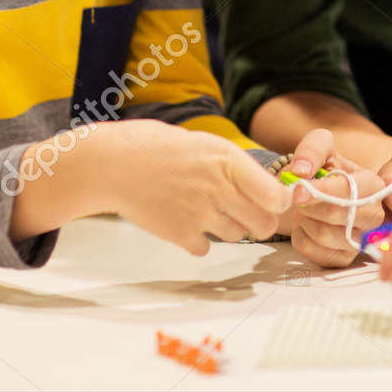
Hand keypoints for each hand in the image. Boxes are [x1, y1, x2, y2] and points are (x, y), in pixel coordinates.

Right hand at [93, 121, 292, 255]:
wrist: (111, 164)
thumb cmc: (158, 148)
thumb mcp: (205, 143)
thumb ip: (235, 166)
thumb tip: (267, 187)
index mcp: (227, 159)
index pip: (276, 196)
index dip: (280, 201)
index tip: (274, 199)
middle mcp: (217, 188)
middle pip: (264, 224)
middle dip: (262, 221)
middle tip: (249, 212)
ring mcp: (198, 214)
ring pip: (238, 235)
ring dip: (230, 227)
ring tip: (206, 207)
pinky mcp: (179, 234)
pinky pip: (206, 248)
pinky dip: (200, 240)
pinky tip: (186, 219)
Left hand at [280, 128, 385, 267]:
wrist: (311, 195)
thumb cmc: (320, 170)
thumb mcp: (319, 147)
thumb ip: (313, 148)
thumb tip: (302, 171)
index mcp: (374, 184)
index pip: (352, 192)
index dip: (322, 192)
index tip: (298, 190)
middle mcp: (375, 214)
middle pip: (337, 215)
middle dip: (310, 206)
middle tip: (299, 197)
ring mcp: (361, 239)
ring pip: (325, 235)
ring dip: (305, 221)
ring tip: (306, 210)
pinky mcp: (345, 259)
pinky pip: (317, 254)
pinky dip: (302, 239)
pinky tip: (305, 227)